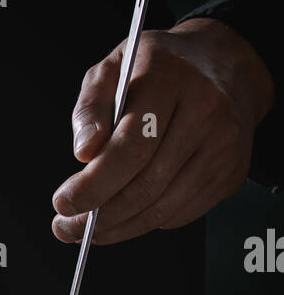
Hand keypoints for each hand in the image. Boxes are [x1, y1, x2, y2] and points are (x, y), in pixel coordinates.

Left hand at [51, 17, 274, 244]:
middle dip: (99, 215)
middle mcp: (205, 111)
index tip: (63, 202)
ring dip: (119, 227)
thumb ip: (91, 107)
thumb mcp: (114, 67)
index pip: (130, 147)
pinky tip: (125, 216)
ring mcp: (224, 146)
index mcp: (169, 78)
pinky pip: (181, 213)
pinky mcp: (232, 173)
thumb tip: (84, 152)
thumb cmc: (161, 68)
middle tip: (67, 225)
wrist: (228, 66)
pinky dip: (146, 222)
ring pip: (162, 208)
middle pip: (145, 185)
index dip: (93, 184)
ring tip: (89, 229)